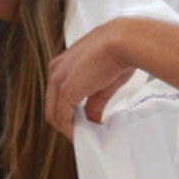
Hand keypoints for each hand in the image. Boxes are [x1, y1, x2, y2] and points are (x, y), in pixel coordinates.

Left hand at [45, 19, 138, 137]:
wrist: (125, 41)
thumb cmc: (119, 53)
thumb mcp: (103, 82)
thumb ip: (93, 103)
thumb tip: (92, 121)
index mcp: (62, 65)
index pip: (58, 95)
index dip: (69, 112)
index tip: (84, 123)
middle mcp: (55, 71)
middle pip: (53, 106)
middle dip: (67, 123)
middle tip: (85, 134)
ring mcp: (58, 81)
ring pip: (55, 115)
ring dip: (68, 129)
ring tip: (86, 137)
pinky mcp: (66, 91)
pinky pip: (62, 118)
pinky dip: (71, 130)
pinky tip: (83, 135)